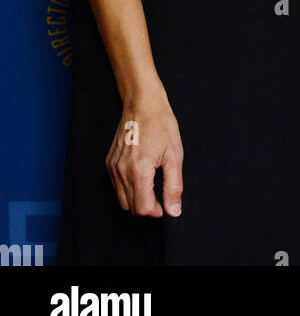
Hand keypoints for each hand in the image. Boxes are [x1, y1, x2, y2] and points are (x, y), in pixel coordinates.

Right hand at [106, 91, 182, 217]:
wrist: (142, 103)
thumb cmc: (161, 125)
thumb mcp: (174, 155)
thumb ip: (173, 186)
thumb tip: (173, 210)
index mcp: (139, 170)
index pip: (143, 208)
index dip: (156, 211)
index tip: (164, 205)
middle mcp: (121, 171)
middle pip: (131, 207)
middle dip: (147, 207)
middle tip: (160, 197)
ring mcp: (112, 167)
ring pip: (122, 199)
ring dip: (136, 200)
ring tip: (151, 187)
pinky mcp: (109, 163)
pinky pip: (116, 187)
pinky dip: (127, 190)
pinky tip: (140, 177)